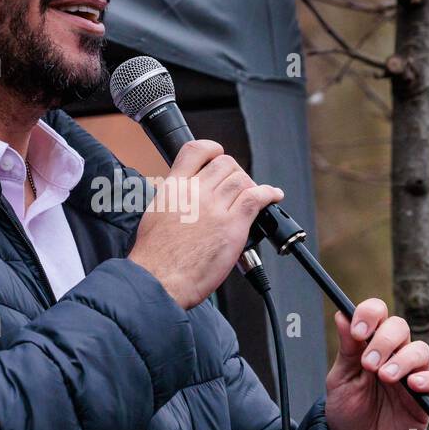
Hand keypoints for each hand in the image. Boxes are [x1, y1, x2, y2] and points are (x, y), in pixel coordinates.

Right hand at [128, 140, 283, 309]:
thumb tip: (184, 199)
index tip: (218, 156)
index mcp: (174, 188)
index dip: (212, 150)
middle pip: (225, 164)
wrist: (159, 280)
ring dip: (250, 186)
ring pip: (242, 179)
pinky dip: (269, 194)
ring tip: (253, 196)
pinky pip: (257, 198)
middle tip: (235, 188)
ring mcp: (215, 208)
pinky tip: (273, 196)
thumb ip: (173, 200)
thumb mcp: (155, 215)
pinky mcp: (232, 226)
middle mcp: (195, 192)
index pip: (196, 150)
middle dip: (234, 172)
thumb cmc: (155, 257)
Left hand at [324, 298, 428, 429]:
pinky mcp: (425, 398)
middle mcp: (393, 355)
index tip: (358, 332)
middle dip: (384, 341)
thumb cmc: (348, 412)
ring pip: (420, 350)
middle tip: (368, 364)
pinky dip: (427, 379)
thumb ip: (346, 349)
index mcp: (370, 345)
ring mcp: (411, 375)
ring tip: (385, 377)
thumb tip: (341, 314)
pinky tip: (412, 385)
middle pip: (399, 328)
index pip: (377, 315)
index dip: (369, 315)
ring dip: (403, 359)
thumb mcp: (340, 380)